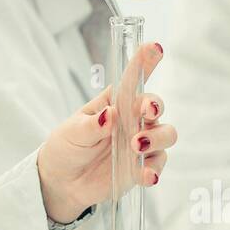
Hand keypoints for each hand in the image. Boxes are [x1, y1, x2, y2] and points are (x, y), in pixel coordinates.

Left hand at [35, 43, 175, 224]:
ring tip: (137, 146)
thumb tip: (111, 116)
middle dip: (156, 105)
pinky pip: (158, 165)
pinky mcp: (142, 167)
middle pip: (156, 105)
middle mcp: (132, 119)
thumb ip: (91, 125)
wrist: (62, 182)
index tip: (154, 47)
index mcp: (114, 102)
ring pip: (166, 134)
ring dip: (157, 138)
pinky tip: (147, 176)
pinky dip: (155, 170)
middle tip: (147, 112)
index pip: (133, 78)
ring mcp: (140, 143)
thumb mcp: (71, 132)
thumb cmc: (66, 147)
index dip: (145, 62)